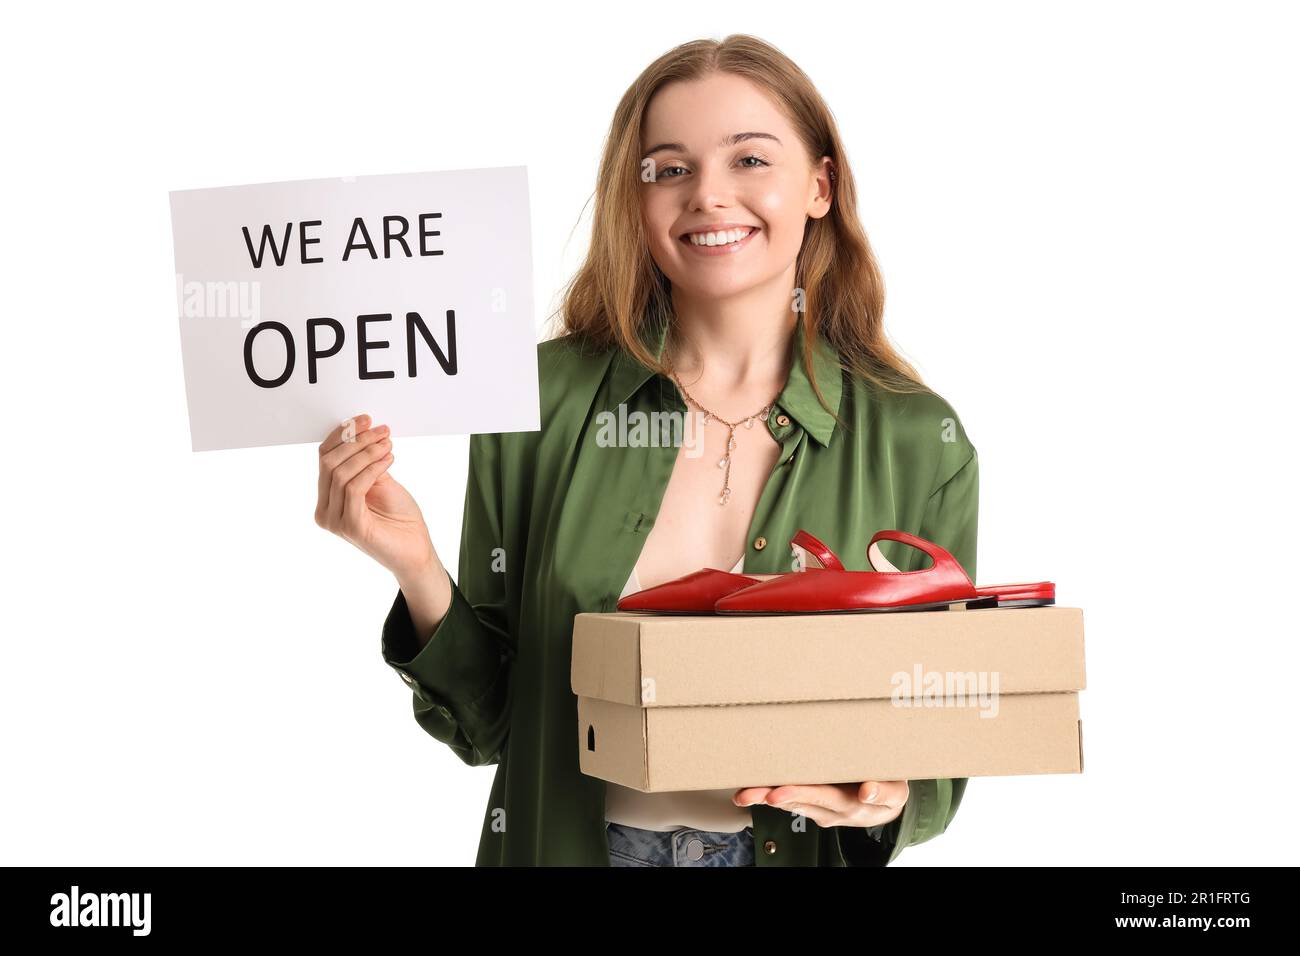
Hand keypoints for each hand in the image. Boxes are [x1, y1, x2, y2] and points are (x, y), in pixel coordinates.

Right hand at [315, 412, 436, 580]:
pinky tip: (389, 459)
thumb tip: (361, 432)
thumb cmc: (399, 518)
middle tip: (381, 430)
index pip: (324, 457)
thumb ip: (365, 462)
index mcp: (327, 498)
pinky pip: (355, 488)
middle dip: (356, 441)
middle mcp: (325, 511)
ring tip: (388, 444)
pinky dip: (372, 468)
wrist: (416, 550)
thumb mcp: (379, 481)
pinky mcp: (351, 527)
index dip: (342, 435)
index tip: (365, 420)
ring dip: (367, 453)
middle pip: (329, 463)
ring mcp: (335, 521)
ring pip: (341, 473)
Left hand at [733, 780, 907, 828]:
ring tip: (743, 793)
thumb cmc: (889, 788)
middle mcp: (830, 809)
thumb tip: (869, 791)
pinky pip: (789, 797)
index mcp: (850, 803)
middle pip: (798, 801)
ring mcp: (819, 807)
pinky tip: (753, 787)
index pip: (822, 798)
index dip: (799, 795)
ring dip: (764, 796)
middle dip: (771, 796)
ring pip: (789, 801)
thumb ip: (885, 791)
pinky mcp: (812, 801)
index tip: (777, 794)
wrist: (885, 802)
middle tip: (750, 794)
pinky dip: (770, 792)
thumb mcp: (896, 790)